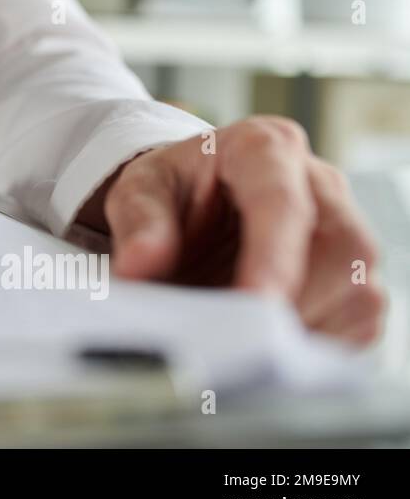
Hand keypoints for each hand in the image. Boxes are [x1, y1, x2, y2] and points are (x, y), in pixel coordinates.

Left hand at [77, 115, 385, 344]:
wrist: (195, 206)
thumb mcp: (139, 191)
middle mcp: (321, 186)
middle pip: (340, 251)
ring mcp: (346, 232)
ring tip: (243, 344)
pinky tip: (268, 349)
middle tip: (237, 338)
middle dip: (292, 303)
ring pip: (357, 293)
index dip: (273, 257)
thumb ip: (140, 222)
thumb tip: (140, 264)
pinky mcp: (354, 280)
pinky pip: (356, 324)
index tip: (254, 301)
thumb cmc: (173, 191)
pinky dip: (312, 345)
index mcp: (265, 149)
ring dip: (302, 330)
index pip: (283, 202)